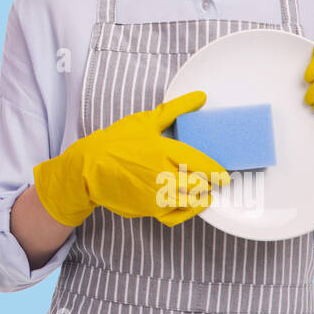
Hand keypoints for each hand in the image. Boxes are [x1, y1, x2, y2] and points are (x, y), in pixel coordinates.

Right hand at [33, 90, 229, 227]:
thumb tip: (199, 97)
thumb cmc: (116, 143)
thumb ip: (175, 109)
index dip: (217, 171)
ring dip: (202, 197)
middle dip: (210, 183)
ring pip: (190, 202)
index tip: (224, 173)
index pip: (202, 164)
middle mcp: (162, 175)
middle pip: (199, 184)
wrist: (89, 168)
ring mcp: (156, 195)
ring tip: (205, 191)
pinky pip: (176, 216)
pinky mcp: (149, 209)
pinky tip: (191, 205)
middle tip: (215, 180)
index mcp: (164, 151)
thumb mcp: (145, 121)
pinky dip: (188, 212)